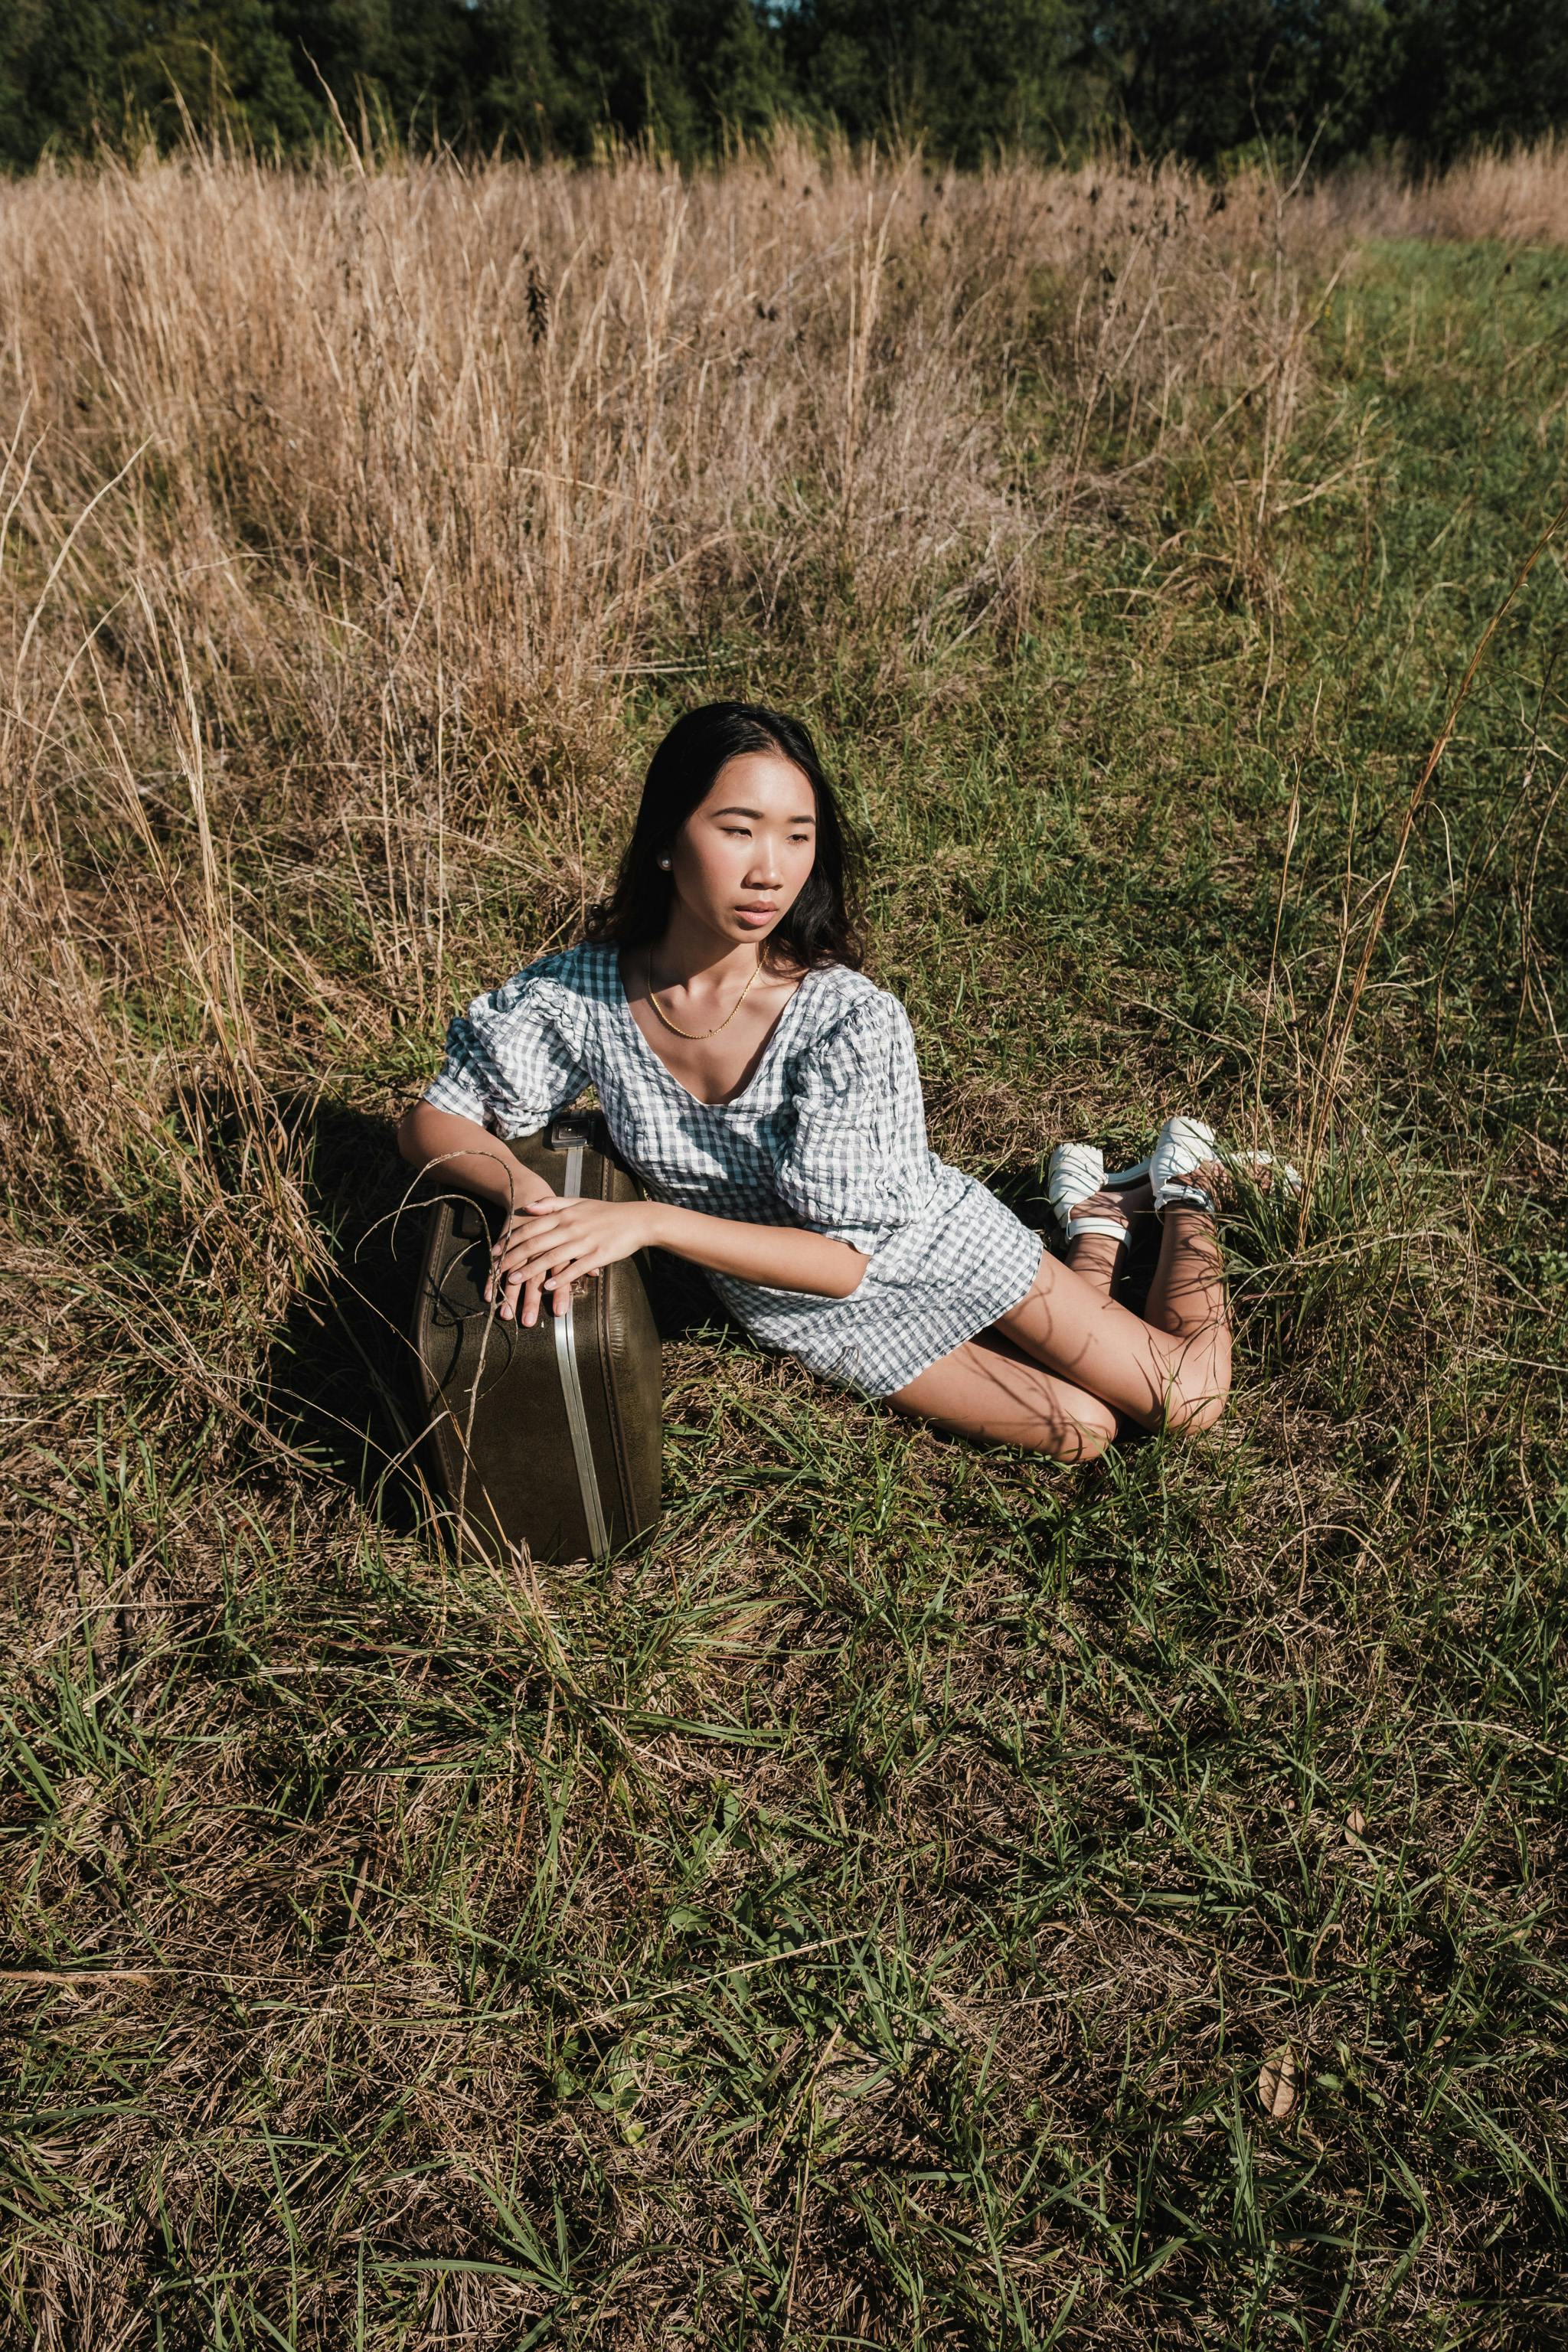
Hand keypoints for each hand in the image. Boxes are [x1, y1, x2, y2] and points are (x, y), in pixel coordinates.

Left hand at [484, 1195, 656, 1325]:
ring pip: (552, 1257)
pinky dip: (560, 1278)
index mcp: (564, 1214)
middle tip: (496, 1271)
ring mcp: (585, 1242)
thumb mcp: (577, 1202)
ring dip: (531, 1270)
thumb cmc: (605, 1212)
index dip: (510, 1241)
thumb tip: (527, 1207)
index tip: (495, 1253)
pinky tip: (547, 1287)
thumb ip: (551, 1204)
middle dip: (513, 1258)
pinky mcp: (598, 1255)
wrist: (636, 1219)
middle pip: (536, 1244)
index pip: (531, 1228)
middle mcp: (571, 1227)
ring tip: (513, 1281)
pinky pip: (576, 1268)